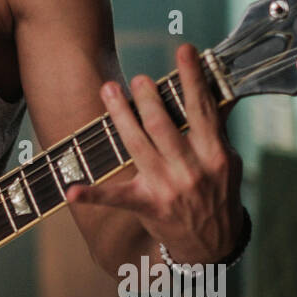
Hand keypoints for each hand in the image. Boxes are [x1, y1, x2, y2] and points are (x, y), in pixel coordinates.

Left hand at [64, 43, 243, 263]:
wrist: (213, 247)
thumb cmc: (217, 193)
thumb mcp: (225, 161)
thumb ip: (216, 127)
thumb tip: (215, 85)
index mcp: (215, 154)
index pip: (202, 108)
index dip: (192, 77)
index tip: (184, 49)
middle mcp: (191, 169)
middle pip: (164, 124)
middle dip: (149, 98)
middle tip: (136, 78)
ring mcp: (168, 188)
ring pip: (138, 144)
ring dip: (121, 115)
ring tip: (109, 89)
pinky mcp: (147, 206)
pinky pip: (115, 198)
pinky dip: (91, 194)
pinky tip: (70, 190)